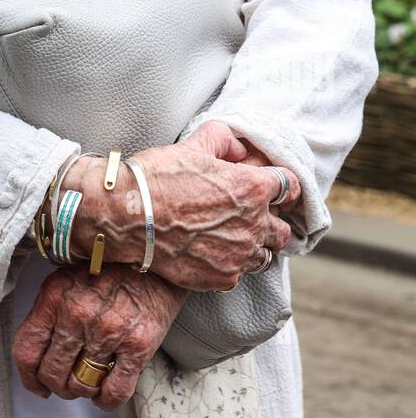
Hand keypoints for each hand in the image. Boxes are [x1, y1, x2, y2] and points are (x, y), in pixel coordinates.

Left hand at [12, 262, 186, 410]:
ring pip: (81, 385)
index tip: (36, 385)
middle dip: (58, 385)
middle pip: (52, 372)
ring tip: (91, 380)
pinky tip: (106, 392)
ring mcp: (107, 330)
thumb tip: (38, 351)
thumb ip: (51, 310)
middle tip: (67, 383)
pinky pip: (114, 391)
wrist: (156, 257)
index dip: (28, 376)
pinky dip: (107, 399)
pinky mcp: (137, 345)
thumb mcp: (69, 277)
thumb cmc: (111, 268)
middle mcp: (77, 314)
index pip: (26, 349)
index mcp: (55, 296)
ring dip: (84, 390)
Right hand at [62, 122, 301, 291]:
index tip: (270, 187)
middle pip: (282, 229)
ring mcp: (239, 255)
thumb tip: (239, 149)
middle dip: (269, 220)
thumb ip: (223, 140)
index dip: (280, 184)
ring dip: (252, 246)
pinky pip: (238, 274)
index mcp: (253, 188)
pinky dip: (229, 264)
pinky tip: (209, 253)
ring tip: (228, 237)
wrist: (128, 215)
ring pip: (263, 255)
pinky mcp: (221, 278)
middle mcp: (254, 224)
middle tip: (247, 216)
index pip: (290, 186)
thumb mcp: (193, 145)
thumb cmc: (158, 177)